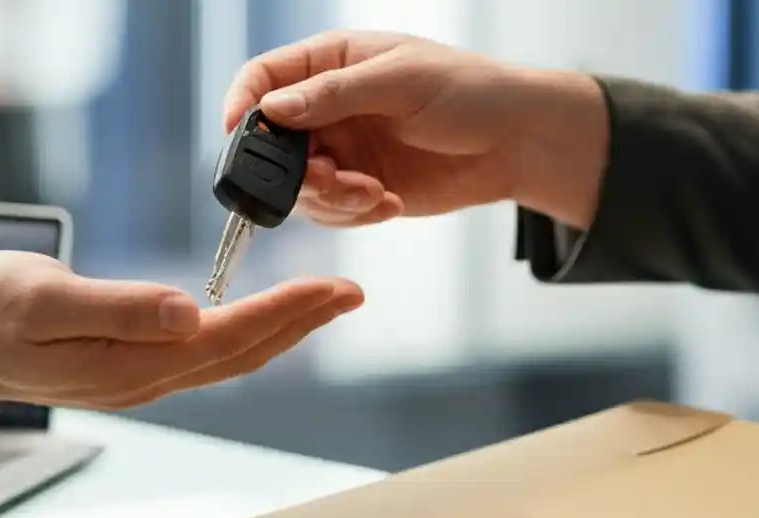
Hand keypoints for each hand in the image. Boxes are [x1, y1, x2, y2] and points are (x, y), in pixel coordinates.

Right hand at [0, 251, 361, 408]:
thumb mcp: (41, 300)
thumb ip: (116, 306)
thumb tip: (189, 312)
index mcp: (130, 362)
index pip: (228, 336)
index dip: (285, 313)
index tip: (334, 289)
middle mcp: (146, 377)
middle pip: (242, 352)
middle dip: (302, 322)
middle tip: (352, 293)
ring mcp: (140, 376)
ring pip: (229, 356)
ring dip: (282, 329)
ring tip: (324, 302)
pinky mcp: (131, 364)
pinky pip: (206, 354)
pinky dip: (246, 332)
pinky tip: (262, 318)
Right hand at [224, 31, 607, 229]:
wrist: (517, 141)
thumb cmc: (469, 90)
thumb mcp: (400, 81)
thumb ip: (334, 94)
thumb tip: (272, 107)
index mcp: (330, 62)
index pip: (264, 78)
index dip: (245, 104)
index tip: (241, 134)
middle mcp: (328, 108)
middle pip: (273, 144)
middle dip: (295, 170)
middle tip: (329, 179)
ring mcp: (343, 151)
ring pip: (301, 187)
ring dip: (331, 198)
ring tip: (374, 194)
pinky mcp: (362, 188)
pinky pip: (334, 212)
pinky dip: (355, 214)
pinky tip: (391, 203)